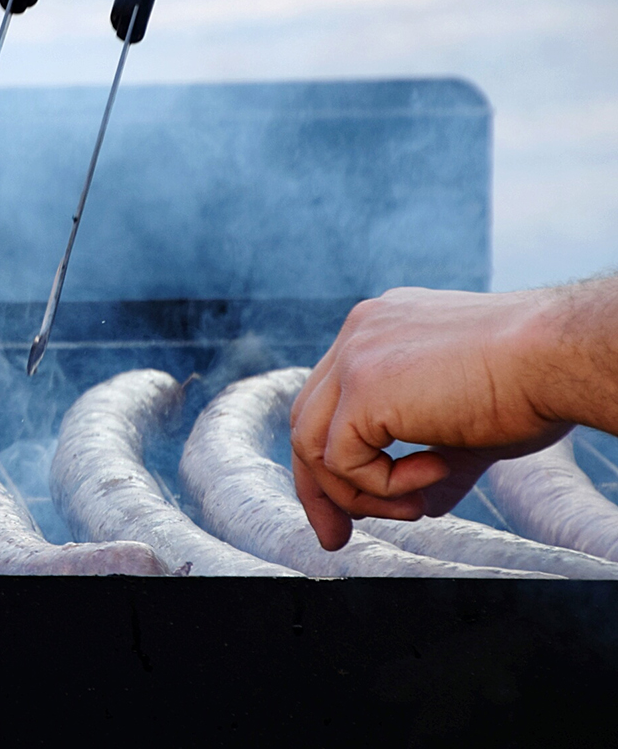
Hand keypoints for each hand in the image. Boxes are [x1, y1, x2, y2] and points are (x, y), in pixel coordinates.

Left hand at [289, 287, 569, 550]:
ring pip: (314, 445)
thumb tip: (427, 505)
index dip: (332, 458)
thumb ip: (436, 457)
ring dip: (361, 495)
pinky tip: (436, 471)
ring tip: (416, 506)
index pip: (330, 401)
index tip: (347, 509)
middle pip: (307, 421)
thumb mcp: (471, 427)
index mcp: (381, 330)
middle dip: (320, 488)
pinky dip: (383, 486)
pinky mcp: (362, 386)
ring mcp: (355, 355)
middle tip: (336, 537)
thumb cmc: (535, 386)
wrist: (561, 355)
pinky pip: (341, 460)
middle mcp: (359, 333)